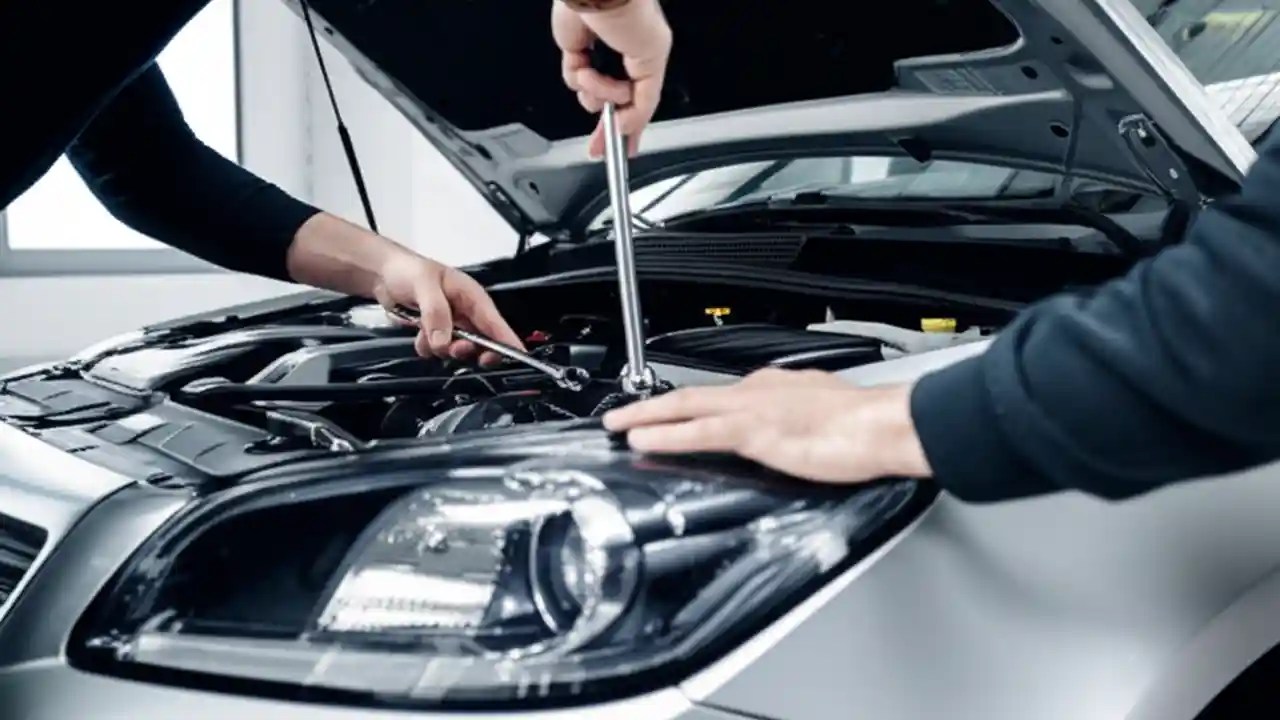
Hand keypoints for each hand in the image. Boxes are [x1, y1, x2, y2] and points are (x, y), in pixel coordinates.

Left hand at [286, 212, 523, 365]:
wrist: (383, 275)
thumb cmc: (408, 271)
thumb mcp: (424, 285)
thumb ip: (436, 313)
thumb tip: (445, 342)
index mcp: (471, 296)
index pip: (495, 322)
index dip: (508, 340)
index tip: (518, 356)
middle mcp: (466, 313)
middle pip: (482, 342)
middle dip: (469, 349)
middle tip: (456, 348)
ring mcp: (452, 325)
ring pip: (459, 350)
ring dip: (444, 349)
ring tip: (428, 336)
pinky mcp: (437, 334)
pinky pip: (438, 351)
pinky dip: (428, 348)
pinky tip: (418, 335)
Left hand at [552, 0, 671, 157]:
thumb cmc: (631, 11)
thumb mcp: (653, 62)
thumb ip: (644, 101)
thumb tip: (629, 124)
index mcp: (648, 61)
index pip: (642, 105)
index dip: (632, 131)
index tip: (626, 152)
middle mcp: (624, 61)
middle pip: (614, 105)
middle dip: (607, 121)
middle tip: (598, 144)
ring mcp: (599, 57)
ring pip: (592, 96)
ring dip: (593, 91)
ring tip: (594, 75)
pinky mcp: (576, 50)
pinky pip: (574, 78)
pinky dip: (576, 76)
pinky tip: (582, 64)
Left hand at [602, 368, 933, 482]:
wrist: (885, 425)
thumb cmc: (869, 427)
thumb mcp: (827, 415)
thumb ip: (802, 423)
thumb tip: (796, 433)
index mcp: (777, 388)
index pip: (723, 396)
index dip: (692, 405)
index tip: (673, 412)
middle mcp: (758, 390)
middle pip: (693, 396)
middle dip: (655, 405)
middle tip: (624, 414)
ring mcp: (752, 409)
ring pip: (685, 409)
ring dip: (647, 417)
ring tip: (620, 425)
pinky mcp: (752, 431)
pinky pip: (696, 432)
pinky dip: (664, 434)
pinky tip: (642, 439)